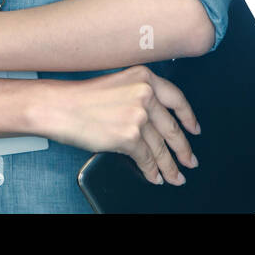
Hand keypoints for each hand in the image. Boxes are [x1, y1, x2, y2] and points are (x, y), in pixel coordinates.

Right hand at [35, 65, 200, 185]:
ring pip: (160, 147)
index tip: (194, 129)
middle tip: (189, 160)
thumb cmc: (81, 97)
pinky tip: (154, 176)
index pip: (177, 99)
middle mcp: (145, 94)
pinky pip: (146, 159)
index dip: (188, 117)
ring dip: (169, 166)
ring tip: (175, 176)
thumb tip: (155, 122)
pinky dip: (151, 171)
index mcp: (144, 77)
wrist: (59, 106)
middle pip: (172, 127)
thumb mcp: (119, 84)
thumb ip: (140, 96)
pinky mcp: (129, 136)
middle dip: (183, 149)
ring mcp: (138, 115)